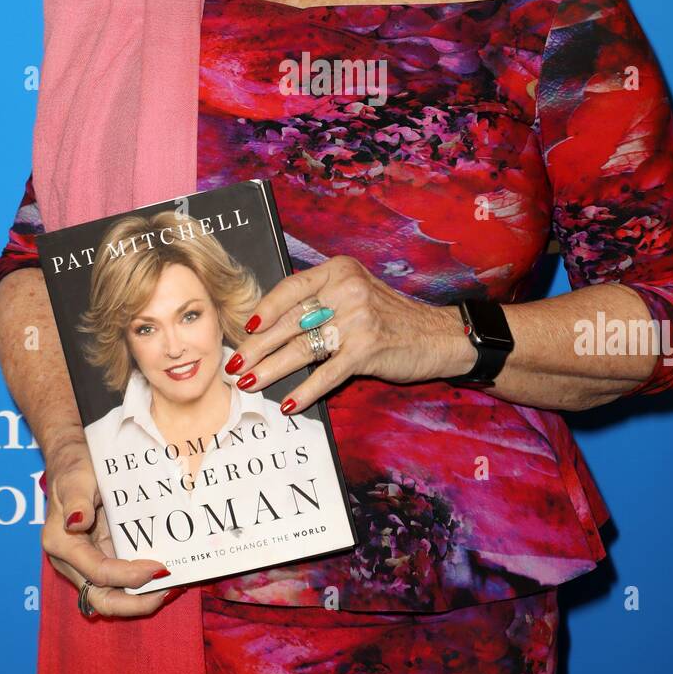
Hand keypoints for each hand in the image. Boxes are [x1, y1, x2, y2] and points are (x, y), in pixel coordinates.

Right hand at [41, 437, 183, 617]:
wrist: (73, 461)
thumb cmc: (73, 468)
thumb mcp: (75, 478)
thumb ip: (77, 501)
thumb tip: (76, 522)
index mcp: (62, 544)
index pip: (98, 573)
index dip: (128, 577)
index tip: (159, 568)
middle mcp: (73, 561)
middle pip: (102, 599)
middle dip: (135, 603)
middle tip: (167, 592)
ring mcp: (88, 562)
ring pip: (113, 595)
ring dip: (142, 597)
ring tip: (173, 587)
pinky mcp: (103, 556)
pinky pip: (121, 580)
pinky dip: (142, 583)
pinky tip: (165, 575)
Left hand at [226, 254, 474, 412]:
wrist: (437, 335)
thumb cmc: (390, 317)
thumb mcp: (355, 292)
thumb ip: (321, 298)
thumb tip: (271, 323)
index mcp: (339, 270)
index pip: (290, 289)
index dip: (264, 310)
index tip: (245, 329)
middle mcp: (346, 290)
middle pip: (290, 322)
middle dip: (258, 347)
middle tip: (235, 365)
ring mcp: (357, 319)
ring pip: (302, 348)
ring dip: (271, 370)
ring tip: (250, 384)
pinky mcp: (367, 350)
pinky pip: (326, 374)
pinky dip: (305, 391)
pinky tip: (289, 403)